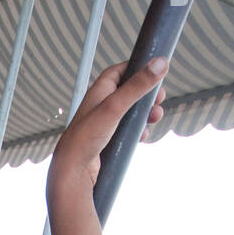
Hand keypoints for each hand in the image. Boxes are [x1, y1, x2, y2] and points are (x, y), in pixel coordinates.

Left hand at [50, 57, 168, 189]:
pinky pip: (127, 131)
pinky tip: (143, 135)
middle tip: (160, 98)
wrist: (73, 171)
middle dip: (146, 94)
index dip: (136, 68)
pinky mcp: (107, 140)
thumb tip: (160, 63)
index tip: (154, 70)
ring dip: (145, 113)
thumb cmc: (86, 137)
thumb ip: (138, 86)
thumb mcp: (115, 107)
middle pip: (128, 92)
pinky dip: (137, 131)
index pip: (119, 71)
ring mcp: (104, 123)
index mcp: (98, 92)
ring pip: (130, 113)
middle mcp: (100, 105)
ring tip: (156, 116)